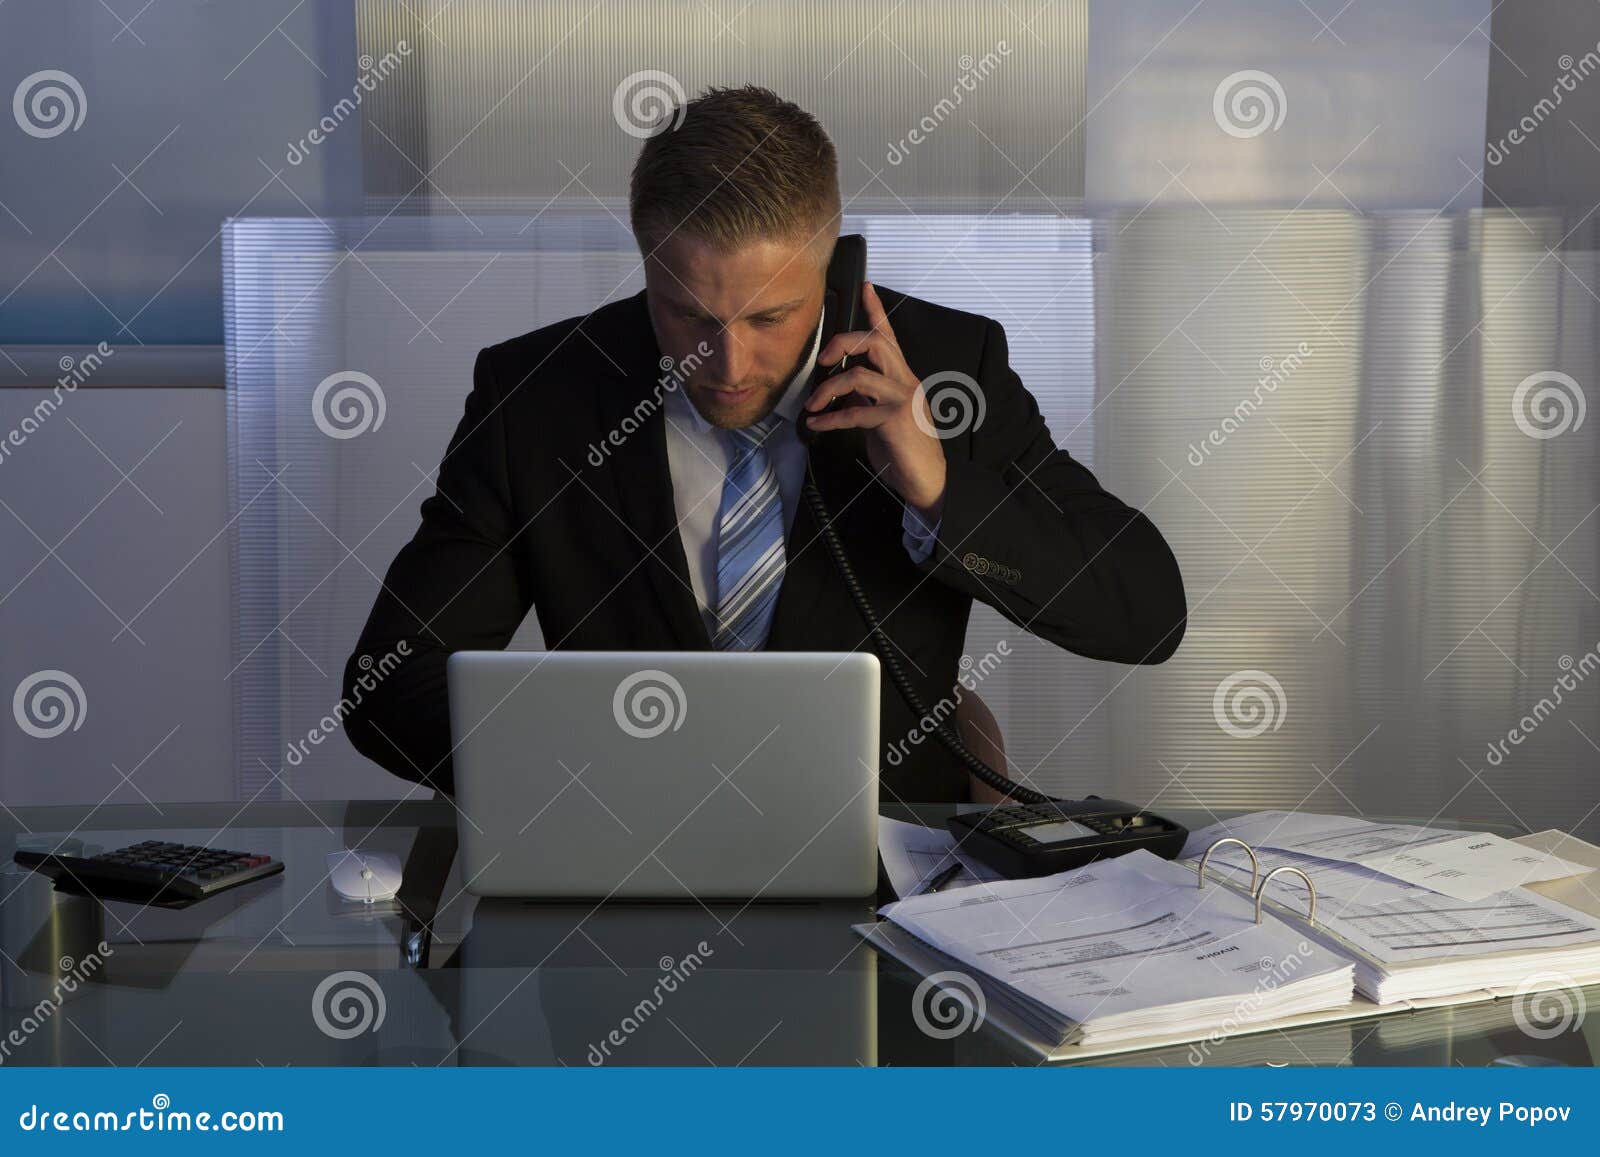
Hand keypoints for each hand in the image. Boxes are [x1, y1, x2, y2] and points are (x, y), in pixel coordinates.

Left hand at [803, 281, 946, 521]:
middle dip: (842, 343)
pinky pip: (855, 413)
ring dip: (827, 388)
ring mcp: (902, 400)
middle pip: (875, 343)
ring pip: (859, 375)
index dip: (876, 310)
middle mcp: (906, 382)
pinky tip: (817, 425)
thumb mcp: (885, 416)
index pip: (890, 336)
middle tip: (821, 358)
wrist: (928, 481)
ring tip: (812, 404)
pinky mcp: (895, 421)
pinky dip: (830, 419)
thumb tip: (842, 388)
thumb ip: (869, 397)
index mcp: (904, 378)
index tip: (865, 288)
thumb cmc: (906, 450)